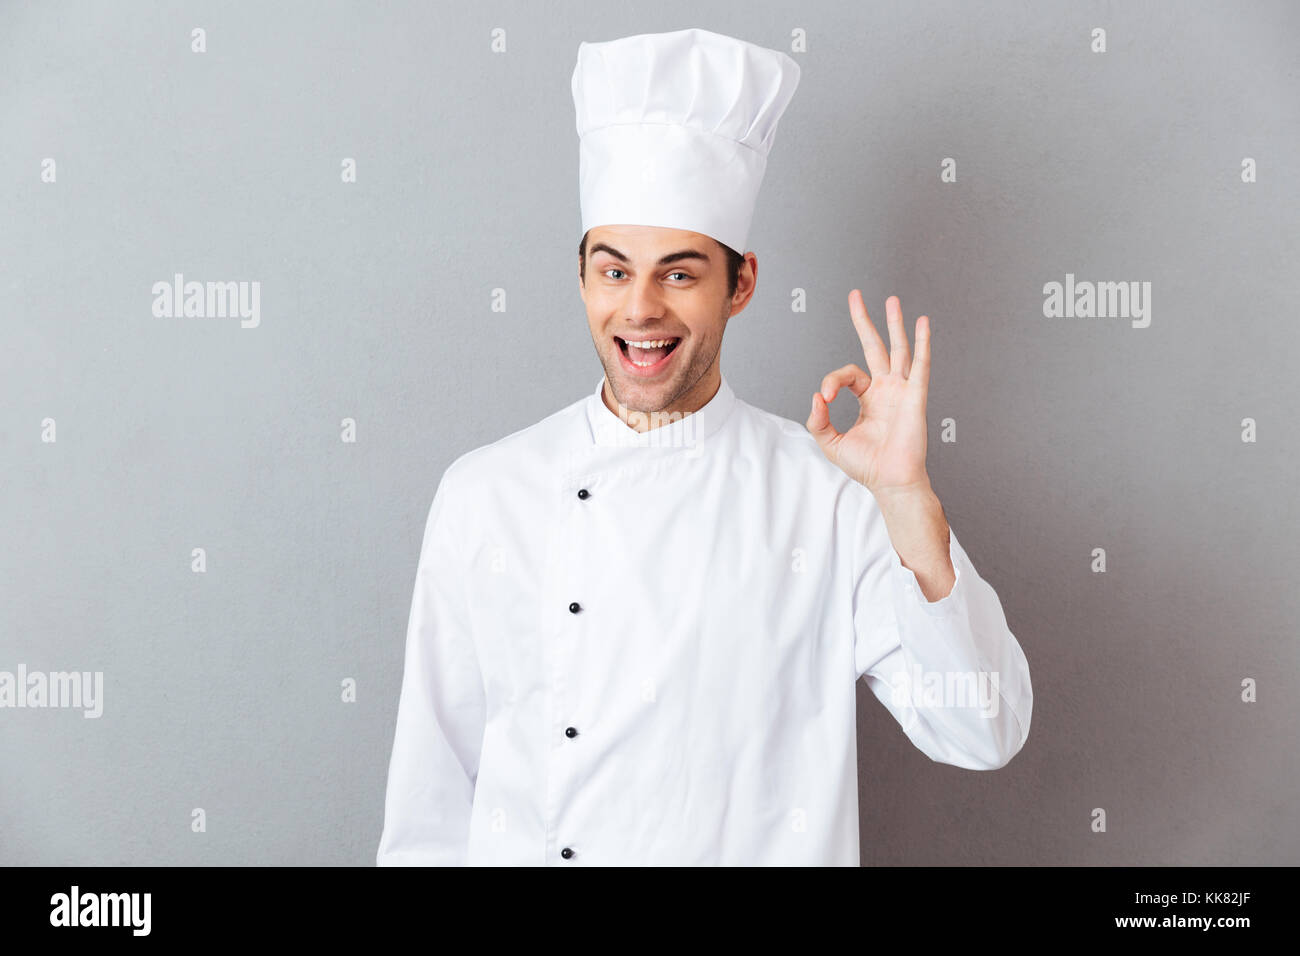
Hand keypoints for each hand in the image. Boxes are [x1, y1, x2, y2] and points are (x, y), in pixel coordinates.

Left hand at [806, 291, 931, 496]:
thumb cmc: (867, 466)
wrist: (890, 481)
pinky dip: (922, 343)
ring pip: (898, 349)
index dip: (831, 382)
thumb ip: (818, 421)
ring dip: (895, 324)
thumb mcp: (832, 442)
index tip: (824, 400)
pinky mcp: (915, 396)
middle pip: (874, 347)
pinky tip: (922, 323)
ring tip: (891, 300)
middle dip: (865, 321)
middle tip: (855, 295)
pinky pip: (920, 365)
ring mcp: (902, 390)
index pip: (847, 375)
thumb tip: (816, 396)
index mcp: (868, 399)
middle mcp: (886, 389)